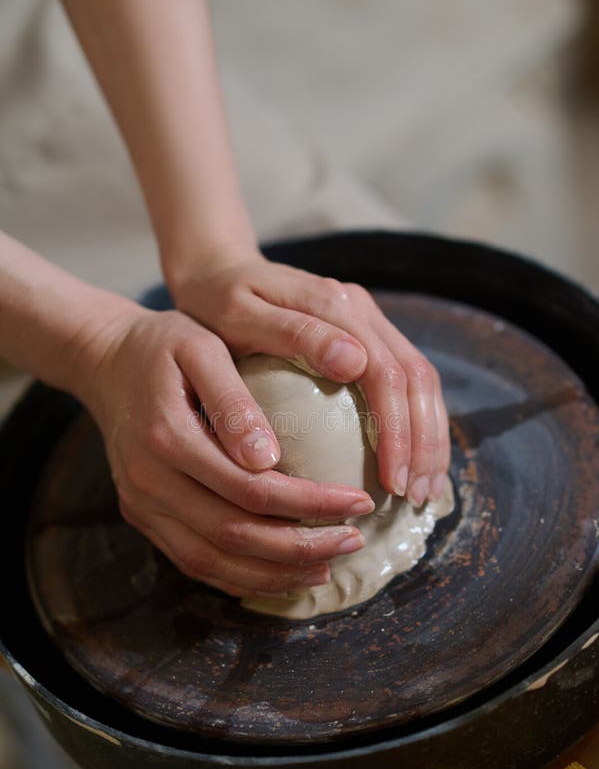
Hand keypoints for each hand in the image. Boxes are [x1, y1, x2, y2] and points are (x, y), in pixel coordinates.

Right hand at [77, 305, 371, 596]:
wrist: (104, 360)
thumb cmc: (163, 345)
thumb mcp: (201, 348)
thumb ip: (232, 401)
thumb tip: (269, 458)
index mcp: (167, 438)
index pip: (251, 490)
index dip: (310, 504)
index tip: (358, 500)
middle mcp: (148, 482)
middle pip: (233, 536)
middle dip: (301, 547)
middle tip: (354, 539)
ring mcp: (141, 506)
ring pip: (212, 562)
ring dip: (274, 573)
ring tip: (327, 565)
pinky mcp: (142, 516)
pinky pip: (192, 562)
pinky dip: (240, 576)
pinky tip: (281, 572)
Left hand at [167, 249, 450, 505]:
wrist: (216, 271)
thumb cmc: (216, 303)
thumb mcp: (239, 316)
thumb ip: (294, 335)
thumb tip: (355, 363)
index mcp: (335, 304)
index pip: (387, 373)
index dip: (396, 432)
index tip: (391, 482)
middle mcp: (361, 309)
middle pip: (417, 378)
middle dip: (423, 443)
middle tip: (414, 497)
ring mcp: (368, 321)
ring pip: (422, 380)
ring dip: (429, 438)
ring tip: (423, 490)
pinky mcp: (366, 336)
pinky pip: (409, 381)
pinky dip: (418, 425)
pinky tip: (413, 462)